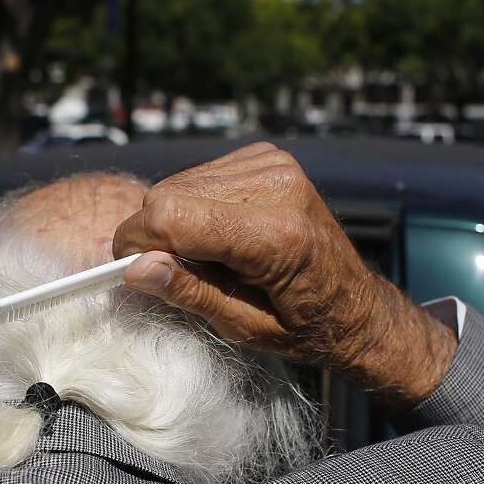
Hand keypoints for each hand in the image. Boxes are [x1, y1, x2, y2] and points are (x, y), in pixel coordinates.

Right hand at [111, 142, 456, 407]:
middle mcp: (277, 187)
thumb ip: (190, 293)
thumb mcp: (243, 328)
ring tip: (212, 257)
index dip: (136, 242)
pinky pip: (200, 176)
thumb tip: (136, 270)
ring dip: (176, 221)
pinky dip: (196, 206)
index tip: (129, 270)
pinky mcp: (267, 156)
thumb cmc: (303, 325)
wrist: (353, 304)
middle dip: (157, 237)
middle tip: (182, 274)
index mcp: (276, 235)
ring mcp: (274, 165)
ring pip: (178, 184)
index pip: (173, 216)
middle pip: (169, 196)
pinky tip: (222, 233)